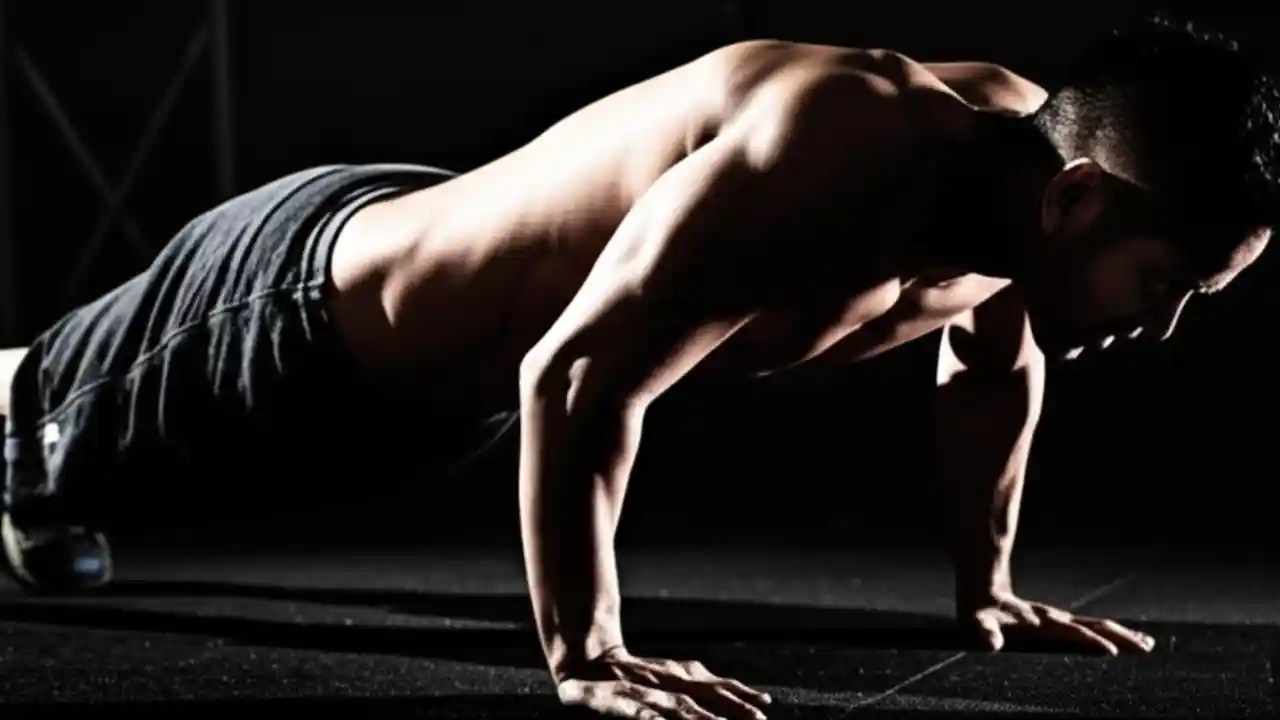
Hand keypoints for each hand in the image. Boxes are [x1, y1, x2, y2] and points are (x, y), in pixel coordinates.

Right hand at [557, 645, 771, 719]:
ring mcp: (636, 688)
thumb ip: (697, 688)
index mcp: (673, 674)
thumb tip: (748, 699)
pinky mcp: (609, 699)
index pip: (712, 684)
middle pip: (699, 693)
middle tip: (757, 719)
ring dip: (696, 717)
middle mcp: (659, 678)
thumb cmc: (626, 675)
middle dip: (729, 706)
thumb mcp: (663, 678)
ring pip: (671, 705)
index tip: (765, 702)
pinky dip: (651, 717)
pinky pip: (635, 712)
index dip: (738, 693)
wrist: (578, 658)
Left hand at [961, 593, 1155, 655]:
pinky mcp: (1060, 624)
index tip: (1113, 653)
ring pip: (1098, 626)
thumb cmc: (980, 615)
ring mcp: (1060, 621)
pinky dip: (1111, 634)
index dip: (1091, 641)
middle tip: (1147, 648)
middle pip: (1095, 627)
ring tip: (1148, 644)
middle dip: (1121, 637)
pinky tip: (1125, 640)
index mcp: (1042, 623)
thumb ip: (984, 633)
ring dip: (1123, 635)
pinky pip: (1091, 629)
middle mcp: (1056, 620)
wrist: (983, 592)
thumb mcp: (977, 625)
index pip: (1072, 632)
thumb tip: (990, 644)